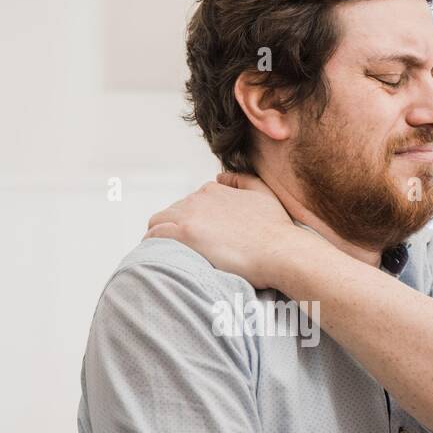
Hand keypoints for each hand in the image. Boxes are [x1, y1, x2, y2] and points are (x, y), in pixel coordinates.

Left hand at [144, 172, 304, 289]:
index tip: (196, 238)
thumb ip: (241, 180)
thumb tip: (219, 175)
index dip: (190, 221)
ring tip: (167, 255)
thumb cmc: (276, 229)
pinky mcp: (185, 234)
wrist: (280, 250)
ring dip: (159, 236)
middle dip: (174, 229)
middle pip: (172, 212)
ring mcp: (190, 215)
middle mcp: (199, 198)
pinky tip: (159, 256)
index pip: (189, 203)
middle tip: (183, 251)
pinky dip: (152, 244)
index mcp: (214, 189)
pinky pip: (154, 235)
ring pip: (158, 221)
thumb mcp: (263, 193)